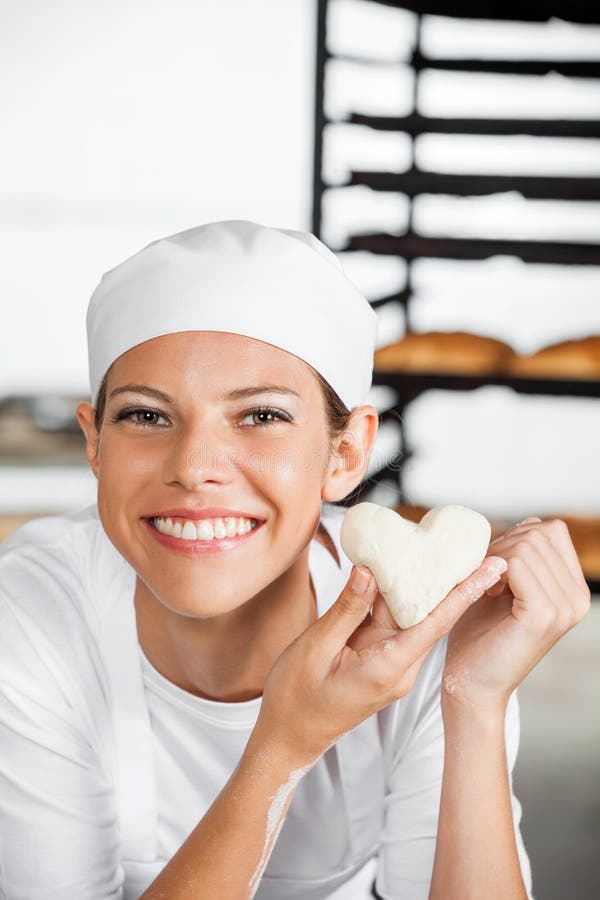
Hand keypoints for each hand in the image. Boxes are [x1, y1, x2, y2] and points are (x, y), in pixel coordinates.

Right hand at [256, 556, 506, 766]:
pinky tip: (392, 571)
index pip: (436, 623)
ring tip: (434, 547)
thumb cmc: (295, 698)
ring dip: (415, 585)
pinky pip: (391, 623)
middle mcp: (399, 668)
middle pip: (427, 615)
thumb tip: (369, 572)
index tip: (492, 568)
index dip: (465, 592)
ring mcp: (391, 666)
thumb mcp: (315, 648)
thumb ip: (346, 610)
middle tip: (469, 544)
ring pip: (407, 616)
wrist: (288, 736)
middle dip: (445, 580)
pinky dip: (391, 597)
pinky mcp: (380, 661)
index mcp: (389, 668)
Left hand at [442, 517, 590, 712]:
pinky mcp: (543, 615)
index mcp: (574, 590)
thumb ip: (523, 555)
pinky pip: (515, 564)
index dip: (515, 537)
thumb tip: (529, 522)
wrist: (471, 683)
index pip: (551, 530)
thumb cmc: (482, 634)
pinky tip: (486, 593)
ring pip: (525, 545)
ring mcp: (564, 608)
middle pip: (538, 533)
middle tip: (485, 576)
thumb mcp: (508, 585)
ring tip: (486, 587)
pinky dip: (492, 569)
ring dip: (494, 558)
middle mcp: (577, 599)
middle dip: (502, 545)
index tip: (494, 566)